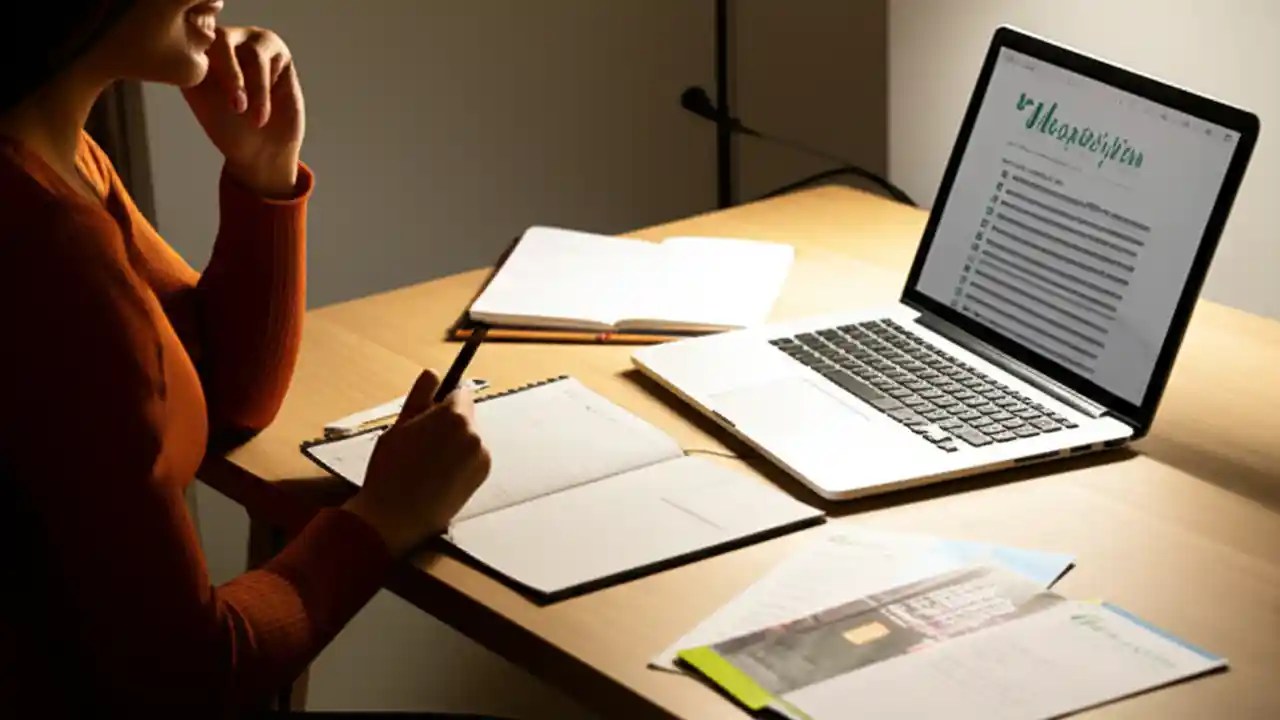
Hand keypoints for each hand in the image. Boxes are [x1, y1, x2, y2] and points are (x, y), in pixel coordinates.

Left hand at [183, 26, 304, 197]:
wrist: (262, 150)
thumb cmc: (227, 128)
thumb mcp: (200, 98)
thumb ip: (193, 68)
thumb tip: (190, 47)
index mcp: (201, 48)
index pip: (194, 36)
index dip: (202, 65)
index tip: (210, 95)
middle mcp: (227, 40)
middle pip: (223, 38)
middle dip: (231, 75)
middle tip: (238, 108)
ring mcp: (253, 45)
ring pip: (253, 53)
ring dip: (256, 89)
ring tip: (257, 120)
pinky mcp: (279, 55)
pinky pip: (274, 60)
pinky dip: (269, 87)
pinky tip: (267, 107)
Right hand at [343, 370, 491, 555]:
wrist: (397, 516)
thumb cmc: (390, 469)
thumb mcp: (398, 426)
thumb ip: (419, 397)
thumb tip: (433, 372)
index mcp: (453, 416)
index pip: (459, 392)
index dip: (442, 400)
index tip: (428, 413)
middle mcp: (474, 433)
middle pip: (466, 415)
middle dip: (448, 422)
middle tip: (422, 443)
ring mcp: (481, 455)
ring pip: (469, 436)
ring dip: (455, 441)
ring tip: (428, 463)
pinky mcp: (483, 474)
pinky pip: (472, 456)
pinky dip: (461, 460)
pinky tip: (439, 475)